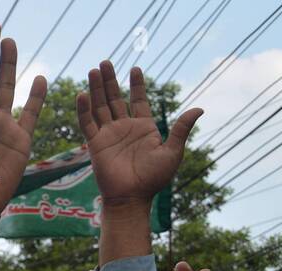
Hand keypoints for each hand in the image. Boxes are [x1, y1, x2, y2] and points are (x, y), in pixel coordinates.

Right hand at [78, 62, 200, 209]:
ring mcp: (108, 135)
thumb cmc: (153, 179)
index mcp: (143, 128)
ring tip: (94, 70)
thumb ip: (181, 129)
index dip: (136, 85)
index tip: (135, 68)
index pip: (138, 100)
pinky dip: (84, 109)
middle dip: (110, 80)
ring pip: (100, 106)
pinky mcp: (95, 144)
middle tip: (105, 62)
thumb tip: (199, 108)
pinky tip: (82, 94)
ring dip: (96, 88)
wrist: (131, 197)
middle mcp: (124, 128)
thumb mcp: (173, 151)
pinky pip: (87, 123)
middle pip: (114, 98)